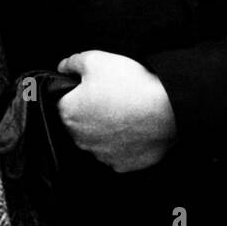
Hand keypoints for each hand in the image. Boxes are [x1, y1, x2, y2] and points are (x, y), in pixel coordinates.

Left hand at [55, 50, 176, 173]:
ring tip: (124, 112)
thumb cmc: (128, 84)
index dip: (75, 92)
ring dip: (104, 128)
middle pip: (77, 122)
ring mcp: (100, 155)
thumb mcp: (95, 59)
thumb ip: (72, 63)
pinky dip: (121, 143)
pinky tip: (132, 128)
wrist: (166, 111)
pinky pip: (115, 153)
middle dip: (88, 110)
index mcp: (68, 113)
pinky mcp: (120, 165)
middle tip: (110, 96)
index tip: (91, 87)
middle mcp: (79, 139)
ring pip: (95, 139)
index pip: (61, 101)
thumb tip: (63, 68)